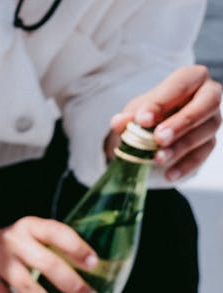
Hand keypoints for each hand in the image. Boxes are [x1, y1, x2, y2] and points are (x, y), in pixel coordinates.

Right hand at [0, 217, 99, 292]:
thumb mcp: (28, 235)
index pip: (57, 234)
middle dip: (71, 285)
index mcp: (29, 227)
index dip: (76, 248)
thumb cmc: (8, 245)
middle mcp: (14, 242)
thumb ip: (51, 248)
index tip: (94, 263)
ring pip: (28, 289)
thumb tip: (90, 274)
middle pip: (47, 264)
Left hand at [109, 65, 221, 181]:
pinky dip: (185, 165)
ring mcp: (212, 119)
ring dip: (181, 147)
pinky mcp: (210, 142)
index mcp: (191, 78)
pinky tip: (169, 175)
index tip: (142, 120)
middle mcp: (209, 95)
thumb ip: (129, 115)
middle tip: (158, 138)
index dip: (163, 101)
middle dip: (182, 122)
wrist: (155, 130)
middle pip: (207, 104)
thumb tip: (118, 122)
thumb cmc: (150, 113)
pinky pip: (203, 154)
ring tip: (158, 159)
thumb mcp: (136, 111)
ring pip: (206, 131)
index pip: (182, 83)